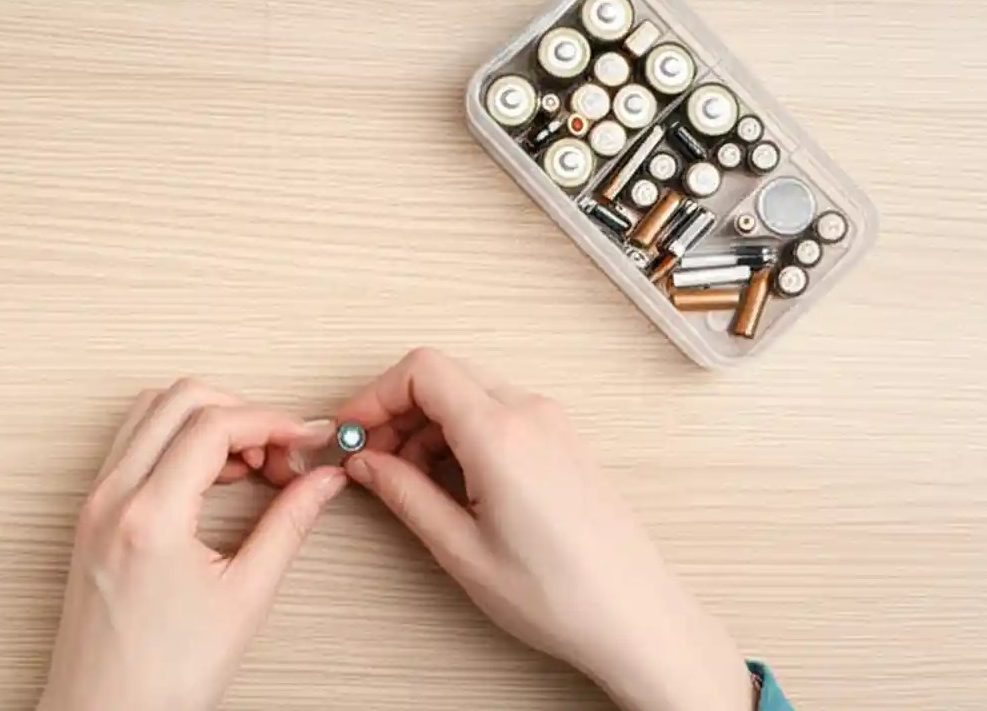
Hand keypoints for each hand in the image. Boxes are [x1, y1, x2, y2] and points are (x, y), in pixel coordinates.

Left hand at [38, 380, 345, 710]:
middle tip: (282, 452)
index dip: (273, 420)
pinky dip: (178, 441)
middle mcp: (112, 498)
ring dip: (207, 421)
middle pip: (179, 399)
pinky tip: (214, 479)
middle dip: (242, 410)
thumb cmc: (163, 677)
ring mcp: (95, 503)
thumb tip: (323, 480)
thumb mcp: (246, 597)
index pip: (215, 425)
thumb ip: (289, 525)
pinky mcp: (92, 515)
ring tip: (251, 465)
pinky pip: (134, 445)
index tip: (308, 438)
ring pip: (151, 412)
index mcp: (149, 517)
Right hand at [338, 349, 752, 710]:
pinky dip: (464, 433)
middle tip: (373, 461)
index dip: (374, 395)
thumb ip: (405, 495)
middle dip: (398, 410)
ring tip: (412, 483)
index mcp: (501, 435)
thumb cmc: (561, 594)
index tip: (352, 431)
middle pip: (444, 374)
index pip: (421, 370)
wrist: (634, 615)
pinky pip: (500, 413)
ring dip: (430, 425)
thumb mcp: (461, 549)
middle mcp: (531, 414)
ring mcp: (553, 424)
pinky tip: (453, 483)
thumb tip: (366, 464)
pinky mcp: (563, 441)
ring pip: (471, 393)